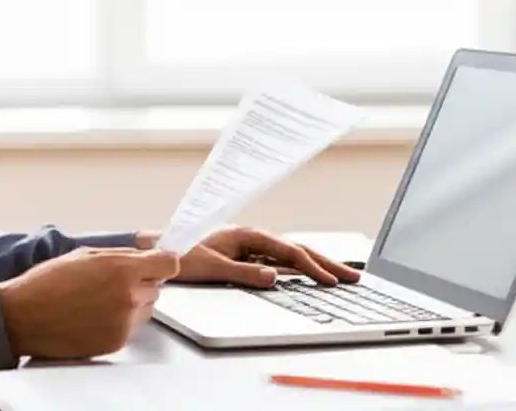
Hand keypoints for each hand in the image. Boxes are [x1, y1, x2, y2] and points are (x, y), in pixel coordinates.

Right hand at [0, 247, 179, 358]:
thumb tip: (148, 254)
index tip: (156, 264)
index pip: (169, 264)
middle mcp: (129, 296)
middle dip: (141, 283)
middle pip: (157, 286)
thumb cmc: (49, 282)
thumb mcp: (86, 254)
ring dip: (132, 303)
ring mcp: (124, 322)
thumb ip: (122, 255)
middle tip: (111, 283)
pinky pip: (131, 328)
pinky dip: (119, 322)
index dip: (163, 263)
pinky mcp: (116, 342)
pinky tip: (94, 317)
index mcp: (123, 269)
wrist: (24, 317)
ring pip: (146, 308)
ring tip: (100, 301)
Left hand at [137, 227, 360, 288]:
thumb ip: (243, 273)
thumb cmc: (181, 255)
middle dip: (327, 264)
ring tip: (343, 278)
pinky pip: (282, 265)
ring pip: (292, 258)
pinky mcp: (250, 258)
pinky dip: (302, 271)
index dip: (311, 268)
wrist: (161, 251)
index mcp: (247, 235)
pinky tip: (315, 278)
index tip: (330, 281)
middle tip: (354, 278)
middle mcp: (254, 239)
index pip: (288, 252)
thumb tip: (275, 278)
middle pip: (298, 251)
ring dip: (318, 267)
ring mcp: (253, 249)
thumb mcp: (211, 268)